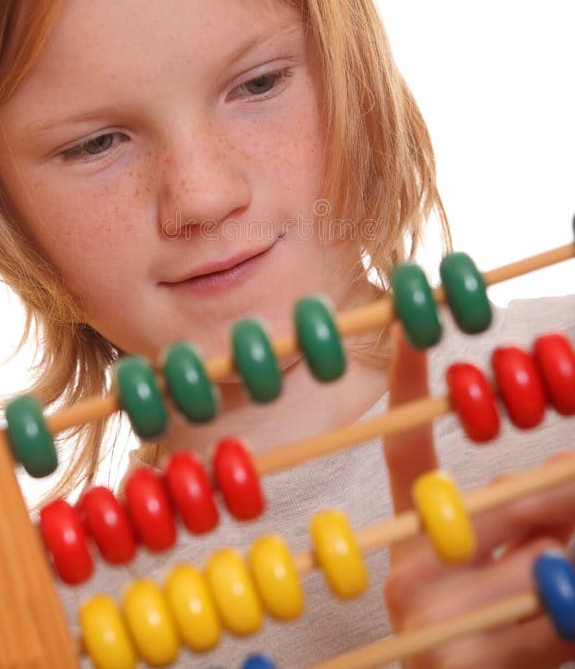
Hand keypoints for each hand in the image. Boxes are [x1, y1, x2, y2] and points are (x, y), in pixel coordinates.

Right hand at [382, 323, 574, 668]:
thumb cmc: (501, 642)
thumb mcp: (510, 571)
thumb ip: (530, 516)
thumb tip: (564, 473)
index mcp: (410, 540)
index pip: (403, 453)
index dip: (406, 387)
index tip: (409, 325)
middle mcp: (404, 573)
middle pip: (500, 498)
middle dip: (566, 493)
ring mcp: (427, 622)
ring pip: (540, 556)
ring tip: (571, 567)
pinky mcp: (465, 665)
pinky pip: (554, 616)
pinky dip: (574, 606)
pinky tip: (569, 606)